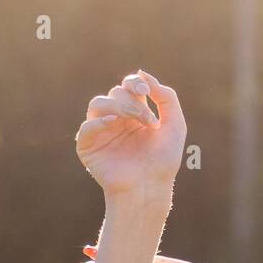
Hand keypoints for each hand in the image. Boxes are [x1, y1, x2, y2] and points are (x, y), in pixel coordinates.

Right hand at [75, 70, 185, 196]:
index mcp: (135, 114)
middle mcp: (117, 121)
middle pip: (115, 94)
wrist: (150, 189)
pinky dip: (97, 122)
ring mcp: (102, 133)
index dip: (134, 83)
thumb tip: (142, 73)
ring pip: (98, 104)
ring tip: (131, 120)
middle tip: (148, 121)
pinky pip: (86, 127)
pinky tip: (112, 123)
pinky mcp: (89, 148)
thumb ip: (166, 97)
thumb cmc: (164, 162)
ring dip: (116, 106)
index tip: (145, 90)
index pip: (127, 87)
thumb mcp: (175, 126)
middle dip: (132, 102)